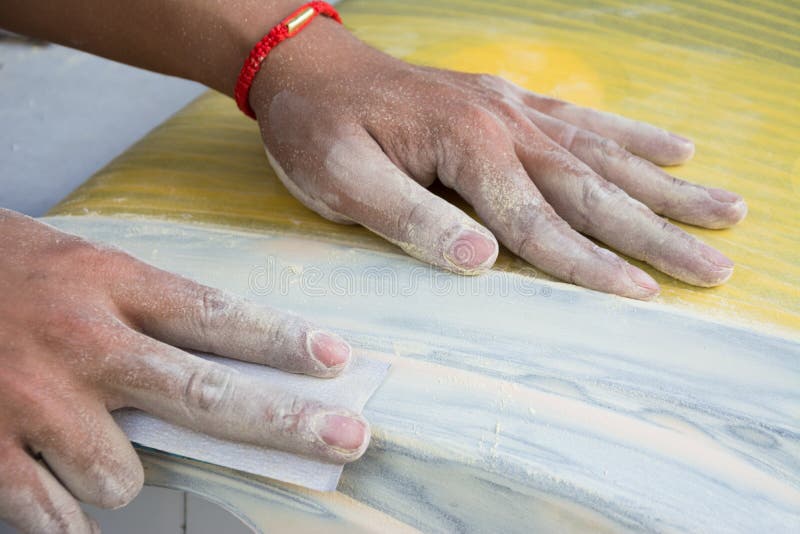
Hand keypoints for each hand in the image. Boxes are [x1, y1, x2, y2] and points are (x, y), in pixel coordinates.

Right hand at [0, 209, 368, 533]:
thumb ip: (145, 319)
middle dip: (285, 422)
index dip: (280, 341)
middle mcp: (78, 341)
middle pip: (201, 392)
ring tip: (80, 435)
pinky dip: (68, 514)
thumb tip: (219, 374)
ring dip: (118, 472)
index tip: (337, 361)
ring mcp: (31, 401)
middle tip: (347, 439)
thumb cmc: (8, 275)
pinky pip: (58, 517)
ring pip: (123, 475)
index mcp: (105, 282)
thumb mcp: (82, 270)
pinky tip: (50, 480)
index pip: (213, 314)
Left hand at [250, 20, 745, 298]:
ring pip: (604, 153)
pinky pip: (583, 120)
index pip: (536, 222)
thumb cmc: (319, 129)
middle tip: (714, 266)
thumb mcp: (342, 181)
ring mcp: (513, 107)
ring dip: (665, 187)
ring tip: (724, 209)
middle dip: (655, 232)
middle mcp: (505, 123)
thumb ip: (411, 218)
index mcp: (466, 146)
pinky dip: (632, 136)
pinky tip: (672, 148)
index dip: (588, 264)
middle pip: (592, 188)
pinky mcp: (509, 102)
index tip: (642, 295)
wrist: (311, 67)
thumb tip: (482, 260)